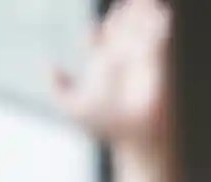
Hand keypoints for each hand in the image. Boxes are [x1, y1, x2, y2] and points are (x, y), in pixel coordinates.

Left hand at [50, 0, 173, 151]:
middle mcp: (124, 58)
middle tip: (126, 2)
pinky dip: (160, 24)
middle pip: (123, 27)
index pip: (100, 39)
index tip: (93, 31)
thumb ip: (60, 88)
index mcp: (104, 63)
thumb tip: (49, 66)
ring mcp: (143, 58)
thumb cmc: (108, 127)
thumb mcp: (75, 108)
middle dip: (125, 12)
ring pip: (142, 27)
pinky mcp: (161, 62)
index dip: (96, 33)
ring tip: (143, 0)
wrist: (136, 139)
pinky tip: (159, 15)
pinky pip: (161, 37)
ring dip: (143, 11)